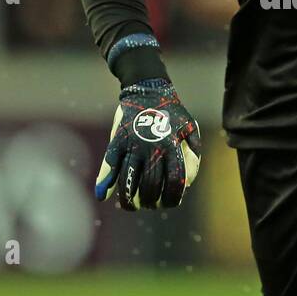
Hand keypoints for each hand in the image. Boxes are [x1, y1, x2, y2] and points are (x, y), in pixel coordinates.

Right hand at [95, 80, 201, 210]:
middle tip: (150, 205)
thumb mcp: (189, 129)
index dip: (172, 198)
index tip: (168, 204)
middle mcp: (153, 147)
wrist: (147, 88)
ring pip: (128, 179)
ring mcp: (133, 144)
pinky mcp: (118, 139)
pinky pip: (110, 163)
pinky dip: (105, 181)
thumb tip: (187, 183)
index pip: (174, 181)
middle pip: (150, 185)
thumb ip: (193, 155)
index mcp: (173, 146)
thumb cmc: (171, 112)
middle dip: (151, 201)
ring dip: (128, 198)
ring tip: (130, 206)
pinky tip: (103, 195)